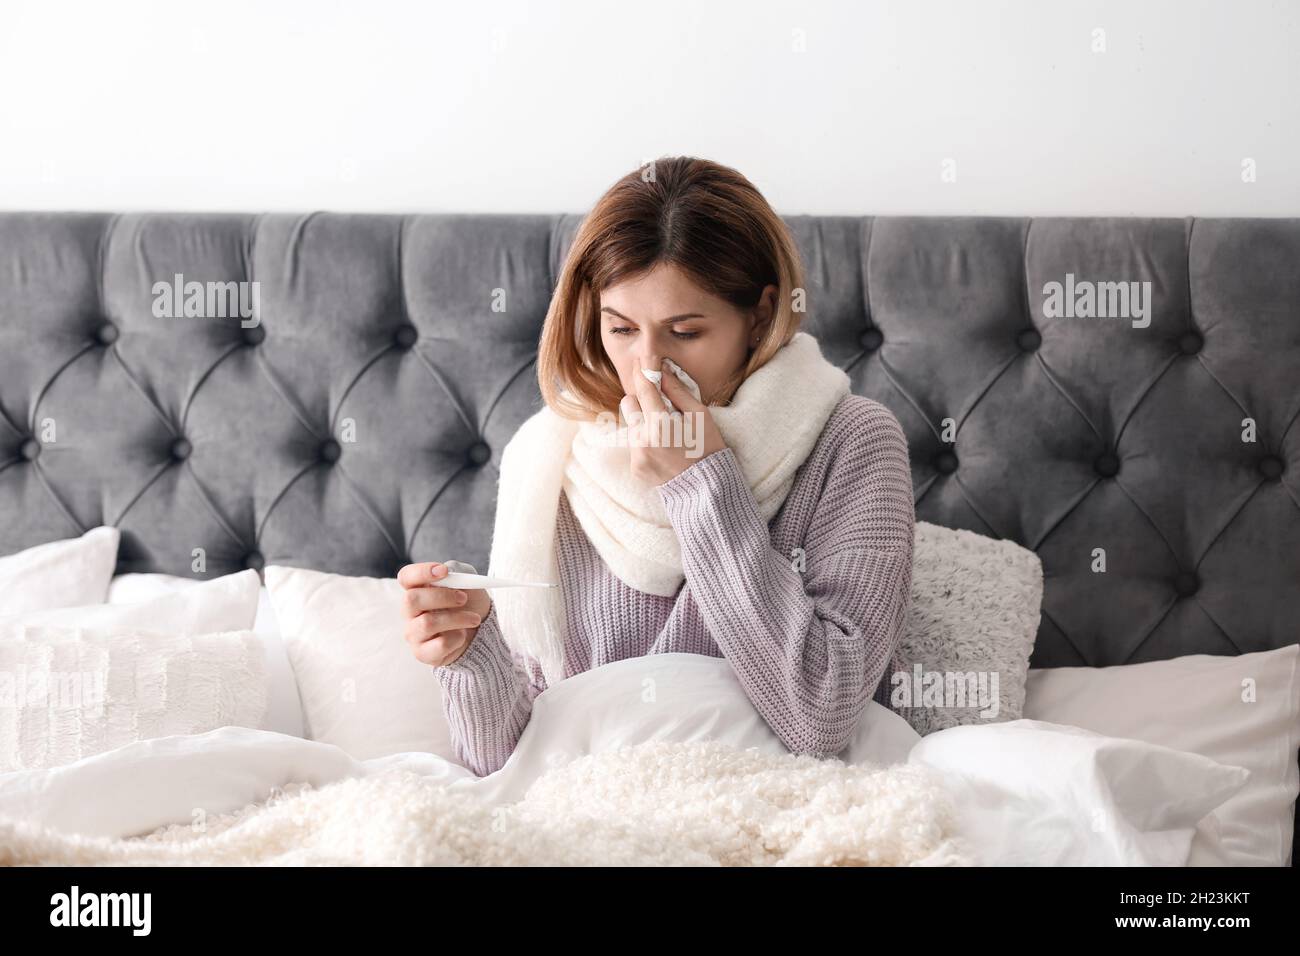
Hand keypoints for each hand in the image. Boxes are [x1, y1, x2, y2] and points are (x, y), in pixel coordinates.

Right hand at [397, 560, 492, 666]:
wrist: (482, 632)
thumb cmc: (470, 604)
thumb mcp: (468, 582)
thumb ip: (458, 573)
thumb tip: (450, 572)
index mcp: (417, 589)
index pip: (406, 577)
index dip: (421, 572)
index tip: (443, 571)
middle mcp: (410, 611)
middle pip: (411, 599)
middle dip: (442, 596)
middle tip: (464, 598)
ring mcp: (414, 633)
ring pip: (427, 623)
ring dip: (457, 619)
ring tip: (474, 619)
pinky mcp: (423, 653)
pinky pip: (439, 644)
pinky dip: (457, 638)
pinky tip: (462, 636)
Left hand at [623, 354, 725, 485]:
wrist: (706, 488)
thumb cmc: (708, 447)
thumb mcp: (700, 415)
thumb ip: (677, 391)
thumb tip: (661, 370)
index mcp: (660, 425)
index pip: (644, 389)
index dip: (643, 371)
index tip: (642, 359)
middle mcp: (642, 440)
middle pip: (628, 403)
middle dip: (641, 399)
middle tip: (660, 404)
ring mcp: (637, 456)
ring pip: (631, 424)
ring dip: (644, 421)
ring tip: (666, 432)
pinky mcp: (635, 468)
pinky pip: (635, 444)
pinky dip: (646, 441)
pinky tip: (665, 449)